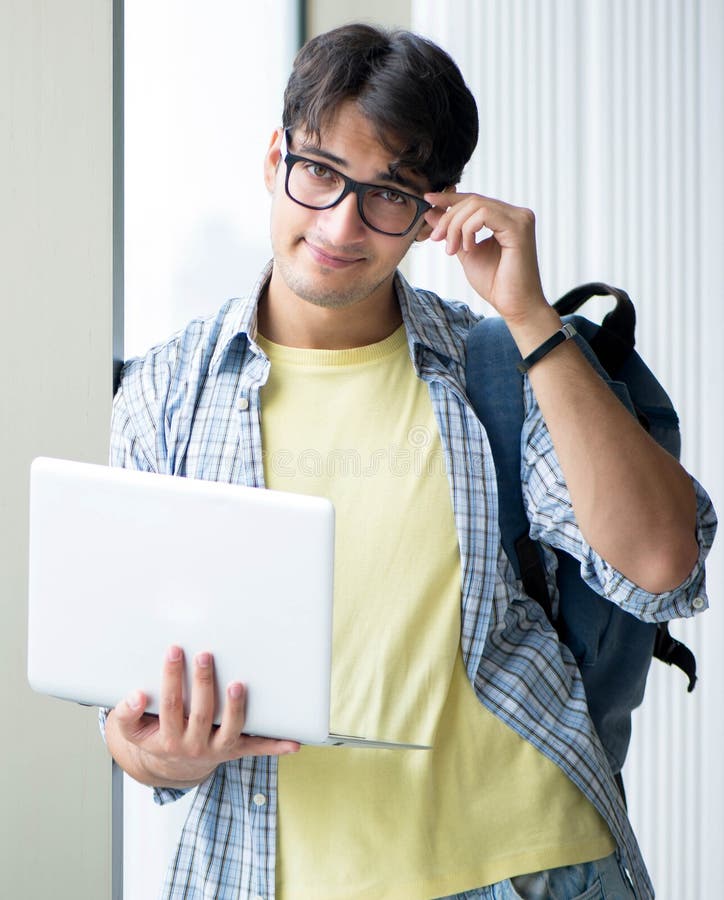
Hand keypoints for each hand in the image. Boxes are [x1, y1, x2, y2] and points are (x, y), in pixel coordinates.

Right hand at [106, 645, 299, 788]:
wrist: (170, 766)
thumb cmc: (153, 737)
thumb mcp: (131, 731)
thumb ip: (127, 714)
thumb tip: (137, 695)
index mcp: (167, 739)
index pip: (170, 704)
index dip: (171, 678)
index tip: (174, 651)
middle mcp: (194, 746)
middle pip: (201, 713)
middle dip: (203, 682)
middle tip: (205, 655)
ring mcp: (218, 748)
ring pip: (230, 729)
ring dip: (236, 708)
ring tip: (238, 684)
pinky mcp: (236, 749)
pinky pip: (257, 749)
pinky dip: (276, 746)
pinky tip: (294, 741)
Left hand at [424, 191, 549, 324]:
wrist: (513, 305)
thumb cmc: (495, 283)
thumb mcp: (465, 252)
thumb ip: (452, 231)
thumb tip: (431, 212)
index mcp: (506, 218)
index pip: (474, 200)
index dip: (450, 198)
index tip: (428, 200)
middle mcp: (516, 214)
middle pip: (473, 201)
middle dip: (448, 218)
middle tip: (436, 238)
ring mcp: (520, 219)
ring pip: (476, 205)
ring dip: (455, 226)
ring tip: (451, 250)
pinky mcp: (519, 227)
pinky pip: (484, 214)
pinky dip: (468, 230)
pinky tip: (468, 249)